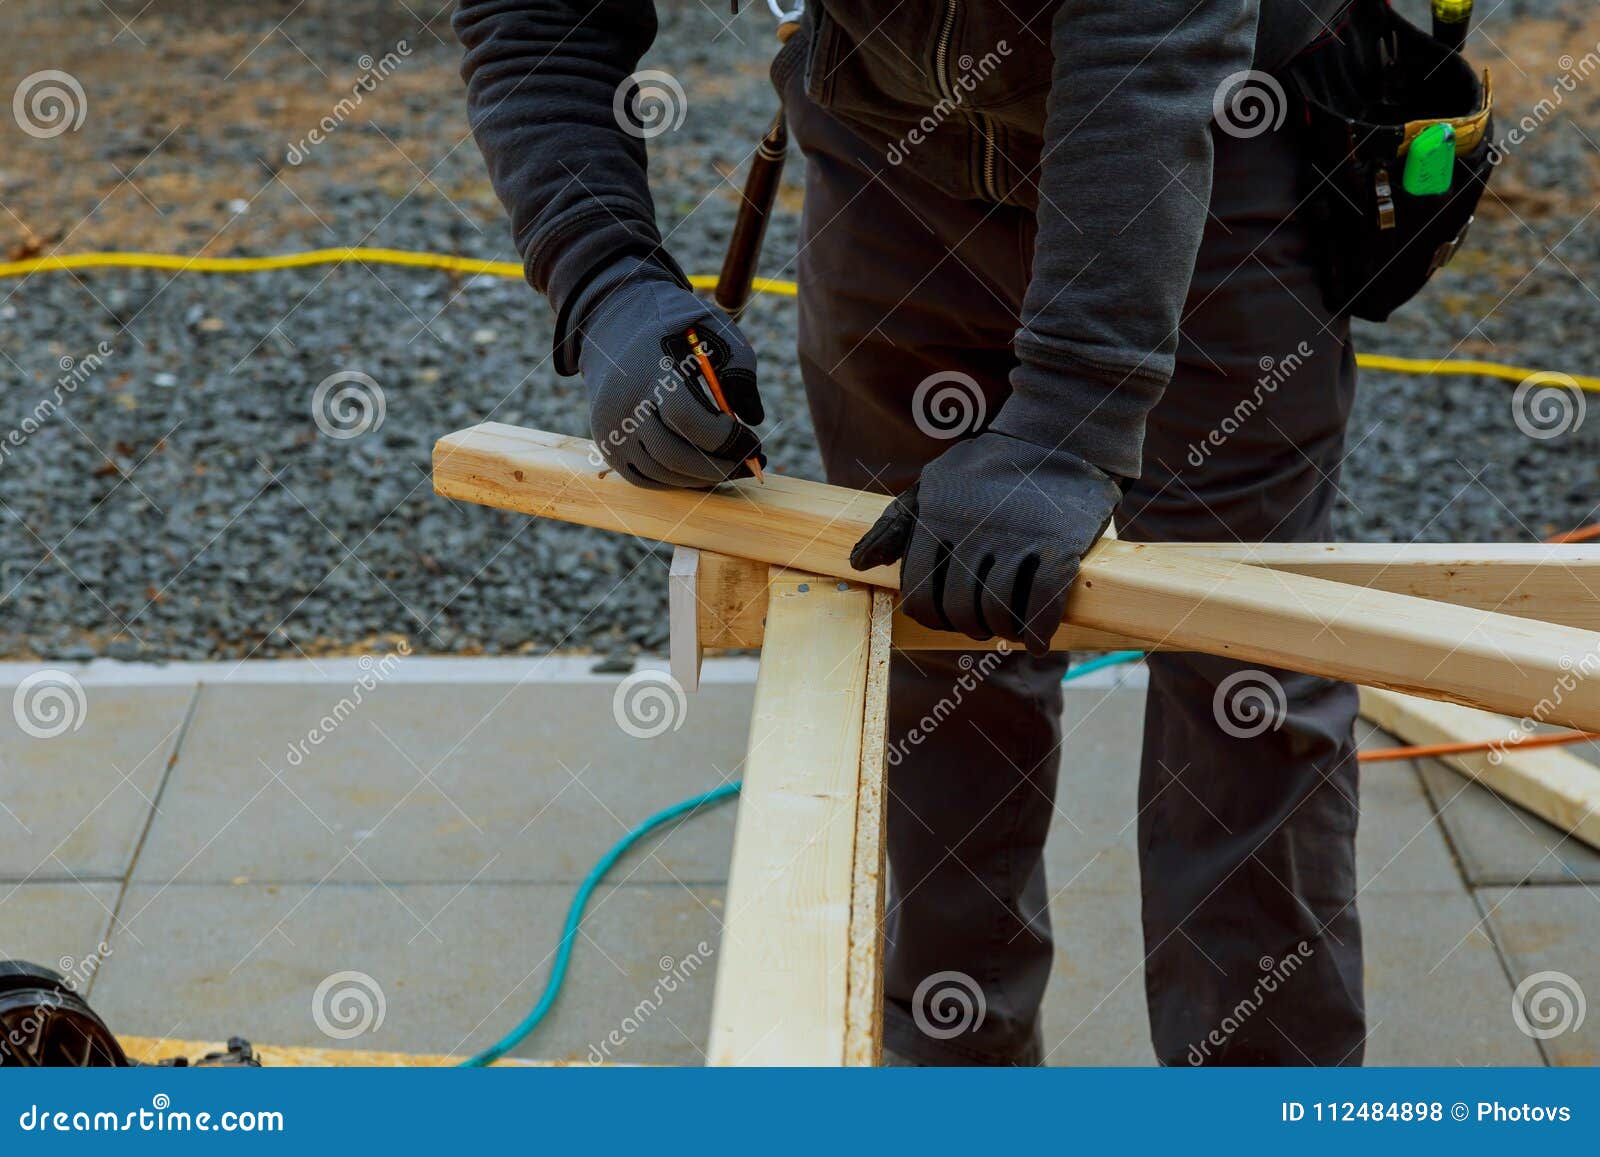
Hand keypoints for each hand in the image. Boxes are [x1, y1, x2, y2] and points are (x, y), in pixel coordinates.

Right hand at [571, 256, 763, 488]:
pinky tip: (703, 471)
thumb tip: (754, 419)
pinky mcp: (609, 445)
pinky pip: (645, 478)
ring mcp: (611, 429)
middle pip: (673, 454)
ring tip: (732, 468)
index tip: (755, 443)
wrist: (614, 325)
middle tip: (749, 465)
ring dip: (702, 478)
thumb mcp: (712, 328)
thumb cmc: (673, 326)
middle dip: (719, 467)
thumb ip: (739, 368)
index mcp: (648, 371)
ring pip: (661, 471)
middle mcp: (622, 404)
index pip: (688, 419)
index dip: (726, 439)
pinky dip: (678, 481)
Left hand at [850, 431, 1122, 655]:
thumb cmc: (987, 469)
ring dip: (1003, 630)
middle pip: (959, 609)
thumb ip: (894, 526)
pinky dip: (1038, 630)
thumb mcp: (930, 487)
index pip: (920, 596)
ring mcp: (1017, 537)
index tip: (950, 618)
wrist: (1055, 436)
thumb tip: (859, 565)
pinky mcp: (1060, 543)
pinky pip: (1043, 603)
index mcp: (937, 519)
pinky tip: (1038, 639)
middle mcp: (973, 530)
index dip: (934, 618)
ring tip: (1010, 627)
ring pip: (998, 611)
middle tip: (983, 625)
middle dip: (969, 627)